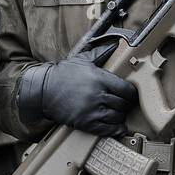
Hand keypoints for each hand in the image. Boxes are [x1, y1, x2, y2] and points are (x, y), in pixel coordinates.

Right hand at [16, 38, 134, 135]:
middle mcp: (98, 95)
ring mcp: (92, 111)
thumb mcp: (82, 60)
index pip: (126, 89)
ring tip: (120, 113)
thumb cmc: (62, 74)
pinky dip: (116, 130)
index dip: (132, 93)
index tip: (132, 94)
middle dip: (127, 104)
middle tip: (127, 104)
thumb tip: (115, 44)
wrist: (43, 90)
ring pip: (117, 117)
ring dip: (121, 116)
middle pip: (123, 104)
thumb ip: (101, 52)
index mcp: (100, 79)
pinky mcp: (85, 123)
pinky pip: (107, 129)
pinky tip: (119, 128)